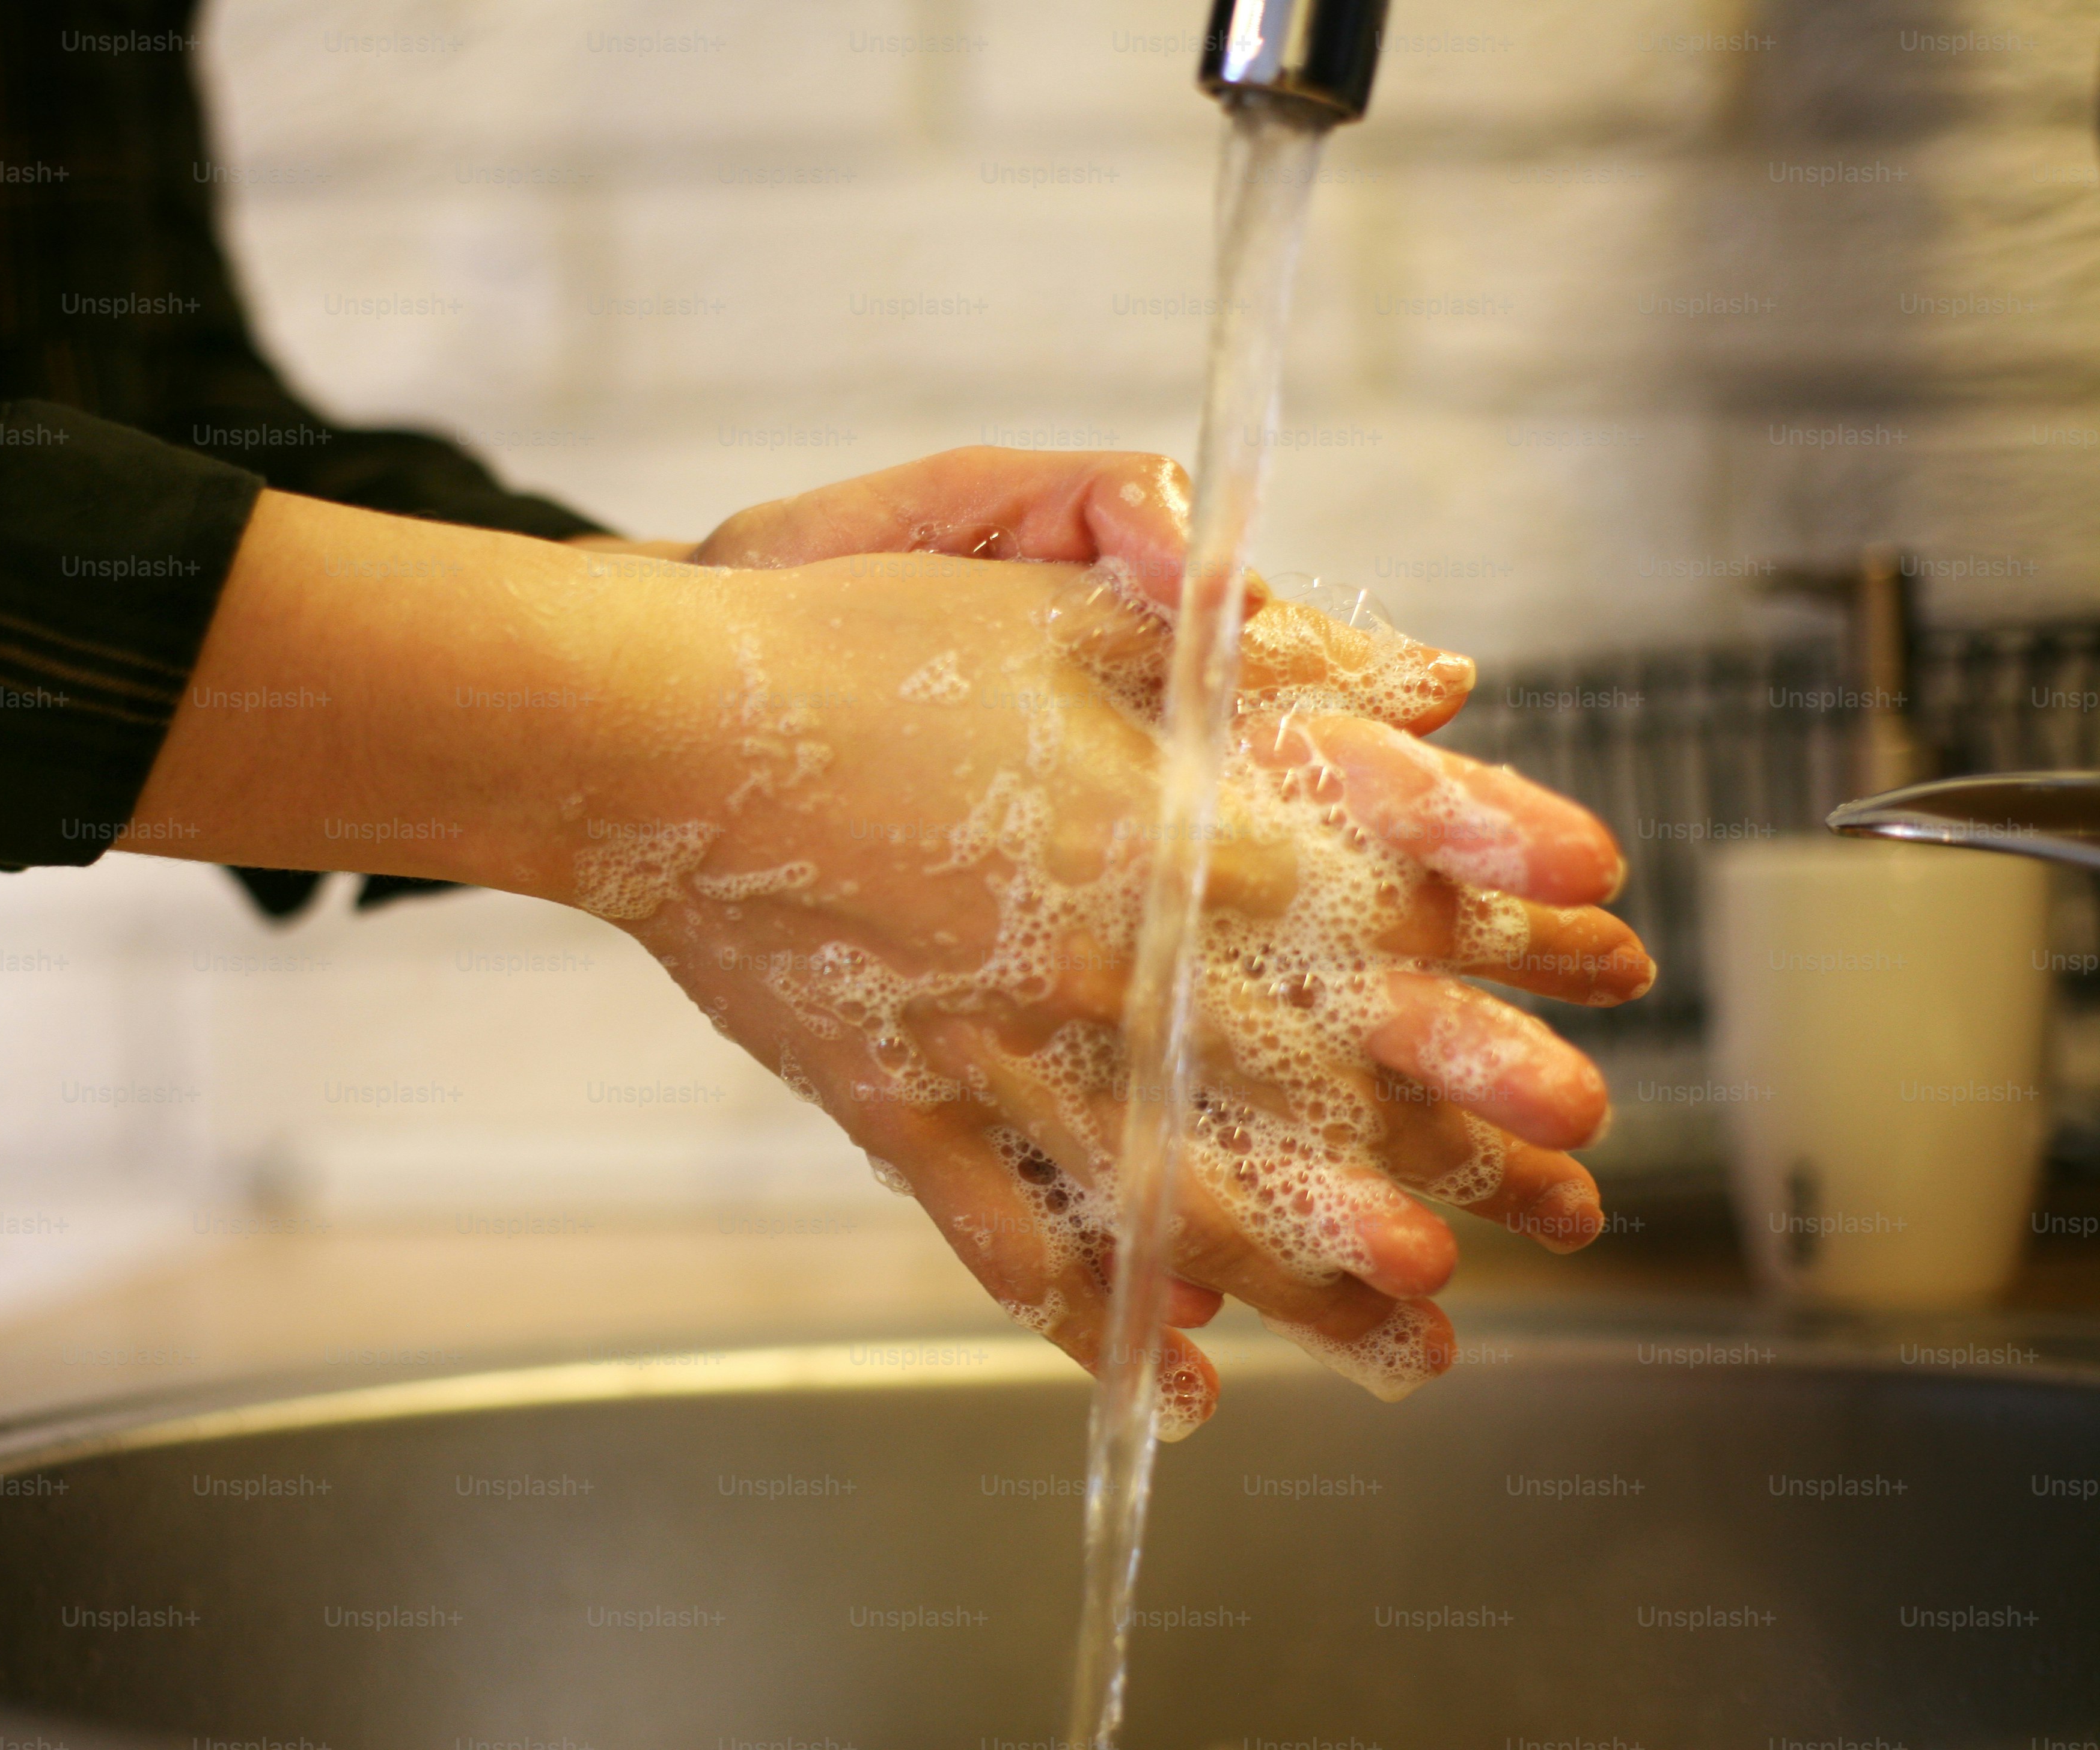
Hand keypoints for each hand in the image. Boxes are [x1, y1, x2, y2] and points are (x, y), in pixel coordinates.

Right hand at [553, 552, 1643, 1433]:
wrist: (644, 734)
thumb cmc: (847, 645)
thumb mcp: (1055, 600)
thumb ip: (1248, 649)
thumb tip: (1428, 681)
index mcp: (1145, 829)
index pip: (1362, 905)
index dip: (1496, 949)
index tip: (1602, 1000)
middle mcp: (1092, 968)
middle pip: (1303, 1081)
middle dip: (1449, 1147)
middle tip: (1567, 1215)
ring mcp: (991, 1058)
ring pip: (1178, 1193)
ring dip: (1309, 1271)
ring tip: (1419, 1343)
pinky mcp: (898, 1111)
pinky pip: (1007, 1240)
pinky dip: (1089, 1319)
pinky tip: (1174, 1387)